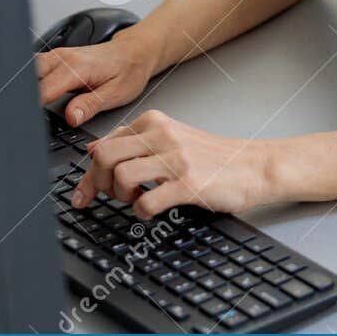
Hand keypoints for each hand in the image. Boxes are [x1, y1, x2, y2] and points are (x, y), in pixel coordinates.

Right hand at [35, 32, 157, 125]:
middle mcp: (64, 58)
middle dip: (23, 98)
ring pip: (29, 70)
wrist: (135, 52)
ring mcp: (59, 56)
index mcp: (77, 68)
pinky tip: (30, 96)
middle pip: (29, 77)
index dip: (33, 109)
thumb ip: (90, 105)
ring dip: (24, 88)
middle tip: (22, 119)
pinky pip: (35, 67)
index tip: (29, 124)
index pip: (43, 91)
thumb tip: (70, 118)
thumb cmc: (128, 72)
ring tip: (23, 110)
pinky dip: (30, 81)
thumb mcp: (115, 94)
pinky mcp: (58, 58)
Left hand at [70, 110, 275, 218]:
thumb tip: (93, 148)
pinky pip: (146, 202)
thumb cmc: (212, 156)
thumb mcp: (170, 138)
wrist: (253, 166)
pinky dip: (141, 213)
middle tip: (110, 196)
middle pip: (105, 158)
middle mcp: (162, 136)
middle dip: (98, 184)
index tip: (83, 193)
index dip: (87, 174)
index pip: (104, 144)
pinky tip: (152, 210)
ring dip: (120, 197)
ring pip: (121, 177)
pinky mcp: (188, 184)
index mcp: (154, 122)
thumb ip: (132, 141)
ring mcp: (175, 159)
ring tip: (135, 200)